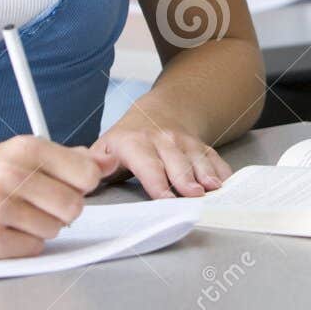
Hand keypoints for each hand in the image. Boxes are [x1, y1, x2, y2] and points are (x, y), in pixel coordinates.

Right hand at [0, 136, 114, 257]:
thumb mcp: (22, 154)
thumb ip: (68, 158)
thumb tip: (110, 161)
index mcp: (24, 148)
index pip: (87, 174)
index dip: (82, 186)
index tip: (66, 185)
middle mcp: (11, 174)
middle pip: (74, 206)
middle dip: (62, 210)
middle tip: (37, 204)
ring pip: (55, 229)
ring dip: (41, 227)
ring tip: (15, 215)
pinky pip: (33, 248)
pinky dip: (24, 243)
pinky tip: (3, 229)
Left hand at [92, 117, 231, 198]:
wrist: (159, 111)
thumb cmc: (127, 140)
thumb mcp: (105, 146)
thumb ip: (93, 162)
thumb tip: (83, 174)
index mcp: (134, 142)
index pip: (146, 163)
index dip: (156, 181)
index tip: (165, 198)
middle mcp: (161, 139)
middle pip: (176, 162)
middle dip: (185, 179)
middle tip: (194, 196)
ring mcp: (184, 141)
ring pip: (197, 158)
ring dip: (206, 174)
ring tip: (214, 189)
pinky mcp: (200, 145)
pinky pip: (213, 156)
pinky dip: (222, 170)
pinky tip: (227, 183)